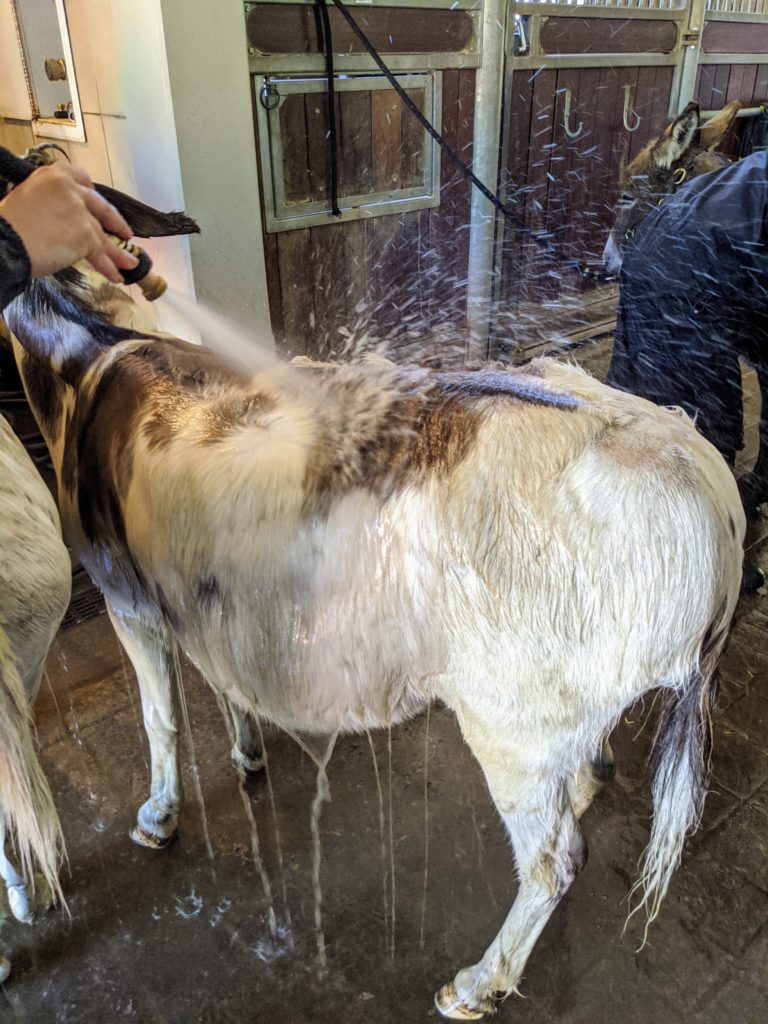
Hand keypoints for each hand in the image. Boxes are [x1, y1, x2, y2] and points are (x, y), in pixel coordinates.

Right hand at [0, 163, 138, 282]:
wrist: (6, 241)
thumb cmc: (10, 224)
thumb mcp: (27, 197)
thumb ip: (50, 201)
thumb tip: (60, 216)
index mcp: (54, 175)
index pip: (83, 179)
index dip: (94, 193)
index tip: (101, 202)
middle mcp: (70, 189)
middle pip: (100, 207)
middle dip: (115, 222)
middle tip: (126, 234)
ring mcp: (80, 212)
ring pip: (102, 235)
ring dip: (118, 252)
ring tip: (130, 263)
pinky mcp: (85, 235)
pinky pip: (100, 254)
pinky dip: (109, 267)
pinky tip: (116, 275)